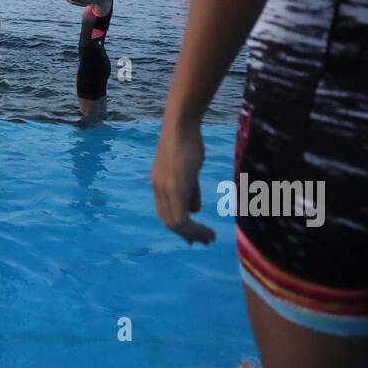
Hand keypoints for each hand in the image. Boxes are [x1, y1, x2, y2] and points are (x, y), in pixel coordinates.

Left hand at [151, 120, 215, 244]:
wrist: (181, 125)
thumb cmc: (188, 142)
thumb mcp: (189, 170)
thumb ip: (190, 190)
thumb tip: (195, 211)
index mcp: (159, 185)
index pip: (166, 213)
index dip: (179, 228)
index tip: (194, 237)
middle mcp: (158, 190)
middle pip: (169, 222)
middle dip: (187, 235)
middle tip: (204, 241)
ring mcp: (164, 189)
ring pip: (175, 224)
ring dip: (193, 234)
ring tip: (208, 238)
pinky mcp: (174, 188)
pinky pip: (181, 219)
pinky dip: (194, 229)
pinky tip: (207, 231)